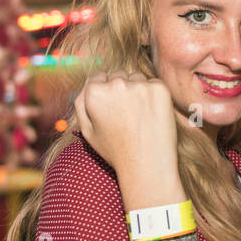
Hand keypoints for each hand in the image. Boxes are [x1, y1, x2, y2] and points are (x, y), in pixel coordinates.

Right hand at [73, 71, 185, 207]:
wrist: (146, 165)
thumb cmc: (115, 150)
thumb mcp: (87, 130)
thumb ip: (81, 103)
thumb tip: (87, 84)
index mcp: (95, 92)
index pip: (98, 76)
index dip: (105, 92)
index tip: (112, 106)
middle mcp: (116, 84)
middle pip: (118, 75)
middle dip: (121, 89)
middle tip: (127, 114)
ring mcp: (140, 85)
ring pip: (137, 78)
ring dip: (138, 90)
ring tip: (139, 116)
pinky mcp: (160, 89)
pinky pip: (154, 83)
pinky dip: (154, 95)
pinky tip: (152, 114)